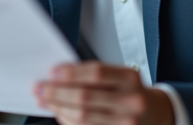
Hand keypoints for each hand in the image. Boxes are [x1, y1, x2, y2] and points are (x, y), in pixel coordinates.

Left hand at [34, 62, 174, 124]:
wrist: (154, 114)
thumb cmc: (129, 91)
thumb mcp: (118, 76)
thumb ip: (92, 75)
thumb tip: (57, 77)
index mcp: (130, 78)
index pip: (96, 73)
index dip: (71, 73)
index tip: (51, 72)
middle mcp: (131, 101)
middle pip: (85, 97)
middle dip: (56, 93)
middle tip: (38, 88)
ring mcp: (126, 122)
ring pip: (82, 117)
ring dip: (57, 108)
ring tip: (44, 101)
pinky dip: (68, 121)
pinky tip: (59, 113)